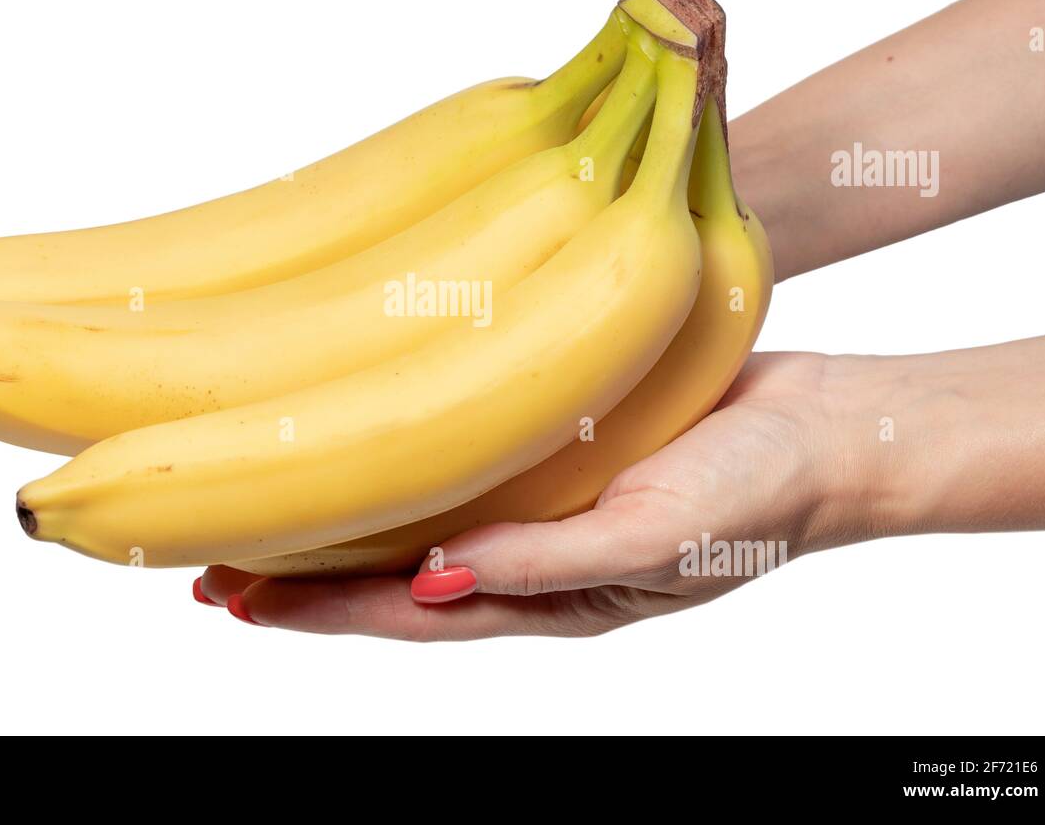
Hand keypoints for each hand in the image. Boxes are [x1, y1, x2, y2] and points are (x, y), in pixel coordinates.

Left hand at [199, 352, 860, 637]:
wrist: (831, 428)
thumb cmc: (761, 495)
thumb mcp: (659, 538)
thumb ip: (549, 566)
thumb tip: (432, 586)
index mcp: (551, 597)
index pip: (409, 616)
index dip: (321, 615)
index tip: (237, 604)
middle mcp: (533, 555)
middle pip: (396, 576)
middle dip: (307, 579)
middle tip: (214, 567)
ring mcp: (544, 503)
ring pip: (422, 519)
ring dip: (346, 519)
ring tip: (268, 508)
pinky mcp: (561, 450)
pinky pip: (468, 463)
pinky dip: (411, 462)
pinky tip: (376, 442)